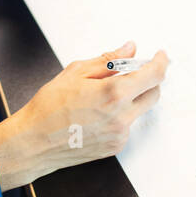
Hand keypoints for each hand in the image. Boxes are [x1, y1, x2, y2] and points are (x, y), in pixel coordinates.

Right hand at [0, 42, 169, 190]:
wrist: (34, 142)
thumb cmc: (49, 106)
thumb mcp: (76, 72)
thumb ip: (109, 60)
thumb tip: (129, 49)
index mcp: (114, 93)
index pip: (154, 75)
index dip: (161, 62)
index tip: (160, 56)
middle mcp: (122, 116)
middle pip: (154, 94)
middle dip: (148, 80)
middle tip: (131, 72)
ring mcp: (120, 134)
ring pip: (139, 110)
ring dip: (131, 98)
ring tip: (101, 96)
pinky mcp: (115, 146)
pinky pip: (127, 125)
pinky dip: (120, 115)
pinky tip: (96, 114)